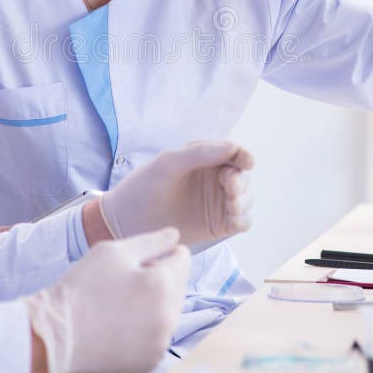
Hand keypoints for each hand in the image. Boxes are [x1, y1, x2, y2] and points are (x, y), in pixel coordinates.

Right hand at [24, 228, 189, 372]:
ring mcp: (160, 342)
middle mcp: (168, 317)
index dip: (163, 253)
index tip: (140, 260)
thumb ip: (152, 241)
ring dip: (155, 302)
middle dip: (160, 277)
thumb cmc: (83, 287)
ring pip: (170, 311)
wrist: (56, 333)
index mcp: (162, 285)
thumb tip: (176, 236)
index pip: (183, 259)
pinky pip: (159, 334)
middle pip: (178, 285)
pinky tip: (121, 322)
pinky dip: (147, 326)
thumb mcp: (115, 251)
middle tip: (126, 280)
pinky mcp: (150, 361)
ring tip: (122, 301)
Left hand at [99, 140, 253, 244]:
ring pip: (246, 199)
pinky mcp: (218, 225)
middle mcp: (213, 179)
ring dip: (244, 200)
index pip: (232, 152)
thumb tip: (233, 146)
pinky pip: (242, 221)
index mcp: (203, 158)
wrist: (125, 223)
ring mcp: (217, 203)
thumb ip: (199, 153)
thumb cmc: (142, 187)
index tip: (247, 162)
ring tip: (231, 205)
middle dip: (242, 181)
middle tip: (231, 188)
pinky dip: (243, 219)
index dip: (243, 155)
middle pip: (243, 176)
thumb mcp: (168, 164)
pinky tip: (232, 220)